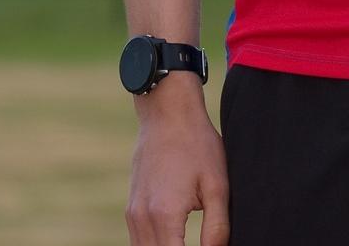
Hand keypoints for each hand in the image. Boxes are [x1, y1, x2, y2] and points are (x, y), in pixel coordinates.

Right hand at [126, 77, 228, 244]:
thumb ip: (217, 227)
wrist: (167, 115)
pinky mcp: (131, 209)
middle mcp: (141, 218)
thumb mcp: (217, 185)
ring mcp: (132, 214)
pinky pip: (139, 241)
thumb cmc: (197, 145)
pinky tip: (176, 242)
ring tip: (189, 242)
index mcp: (164, 214)